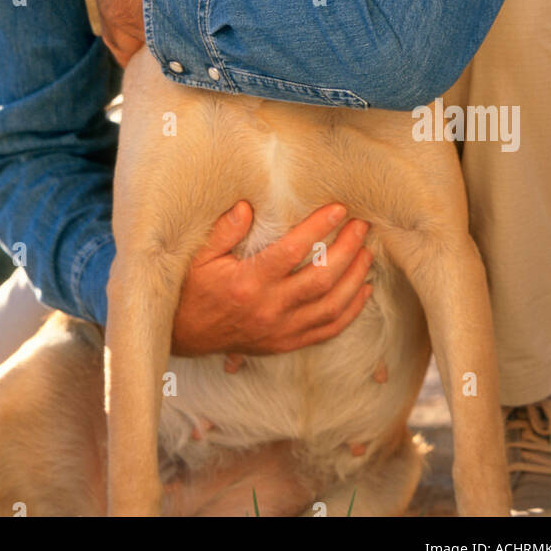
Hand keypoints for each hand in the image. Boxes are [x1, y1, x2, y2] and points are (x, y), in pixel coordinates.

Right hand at [171, 200, 373, 365]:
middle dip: (347, 249)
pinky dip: (351, 310)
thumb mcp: (199, 255)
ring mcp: (281, 330)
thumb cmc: (192, 289)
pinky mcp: (287, 343)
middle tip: (361, 225)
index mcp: (247, 283)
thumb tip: (247, 206)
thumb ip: (224, 230)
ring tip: (367, 252)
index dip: (318, 228)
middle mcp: (269, 309)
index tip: (337, 208)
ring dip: (355, 278)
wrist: (183, 335)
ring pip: (332, 306)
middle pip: (321, 278)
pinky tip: (363, 290)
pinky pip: (328, 330)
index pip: (291, 252)